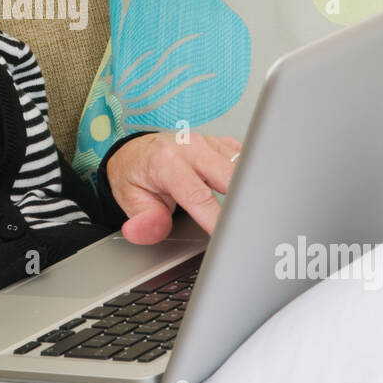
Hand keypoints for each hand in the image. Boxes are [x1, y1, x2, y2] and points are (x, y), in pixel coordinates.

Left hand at [104, 133, 242, 243]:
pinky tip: (249, 193)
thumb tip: (150, 228)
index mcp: (167, 161)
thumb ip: (143, 218)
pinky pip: (246, 159)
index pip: (198, 195)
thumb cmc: (136, 175)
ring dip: (250, 190)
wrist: (137, 152)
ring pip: (244, 166)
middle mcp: (191, 147)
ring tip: (253, 216)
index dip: (216, 220)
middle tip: (249, 230)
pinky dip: (251, 177)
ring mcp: (209, 143)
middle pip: (231, 176)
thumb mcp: (129, 199)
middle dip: (243, 204)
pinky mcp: (222, 144)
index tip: (227, 239)